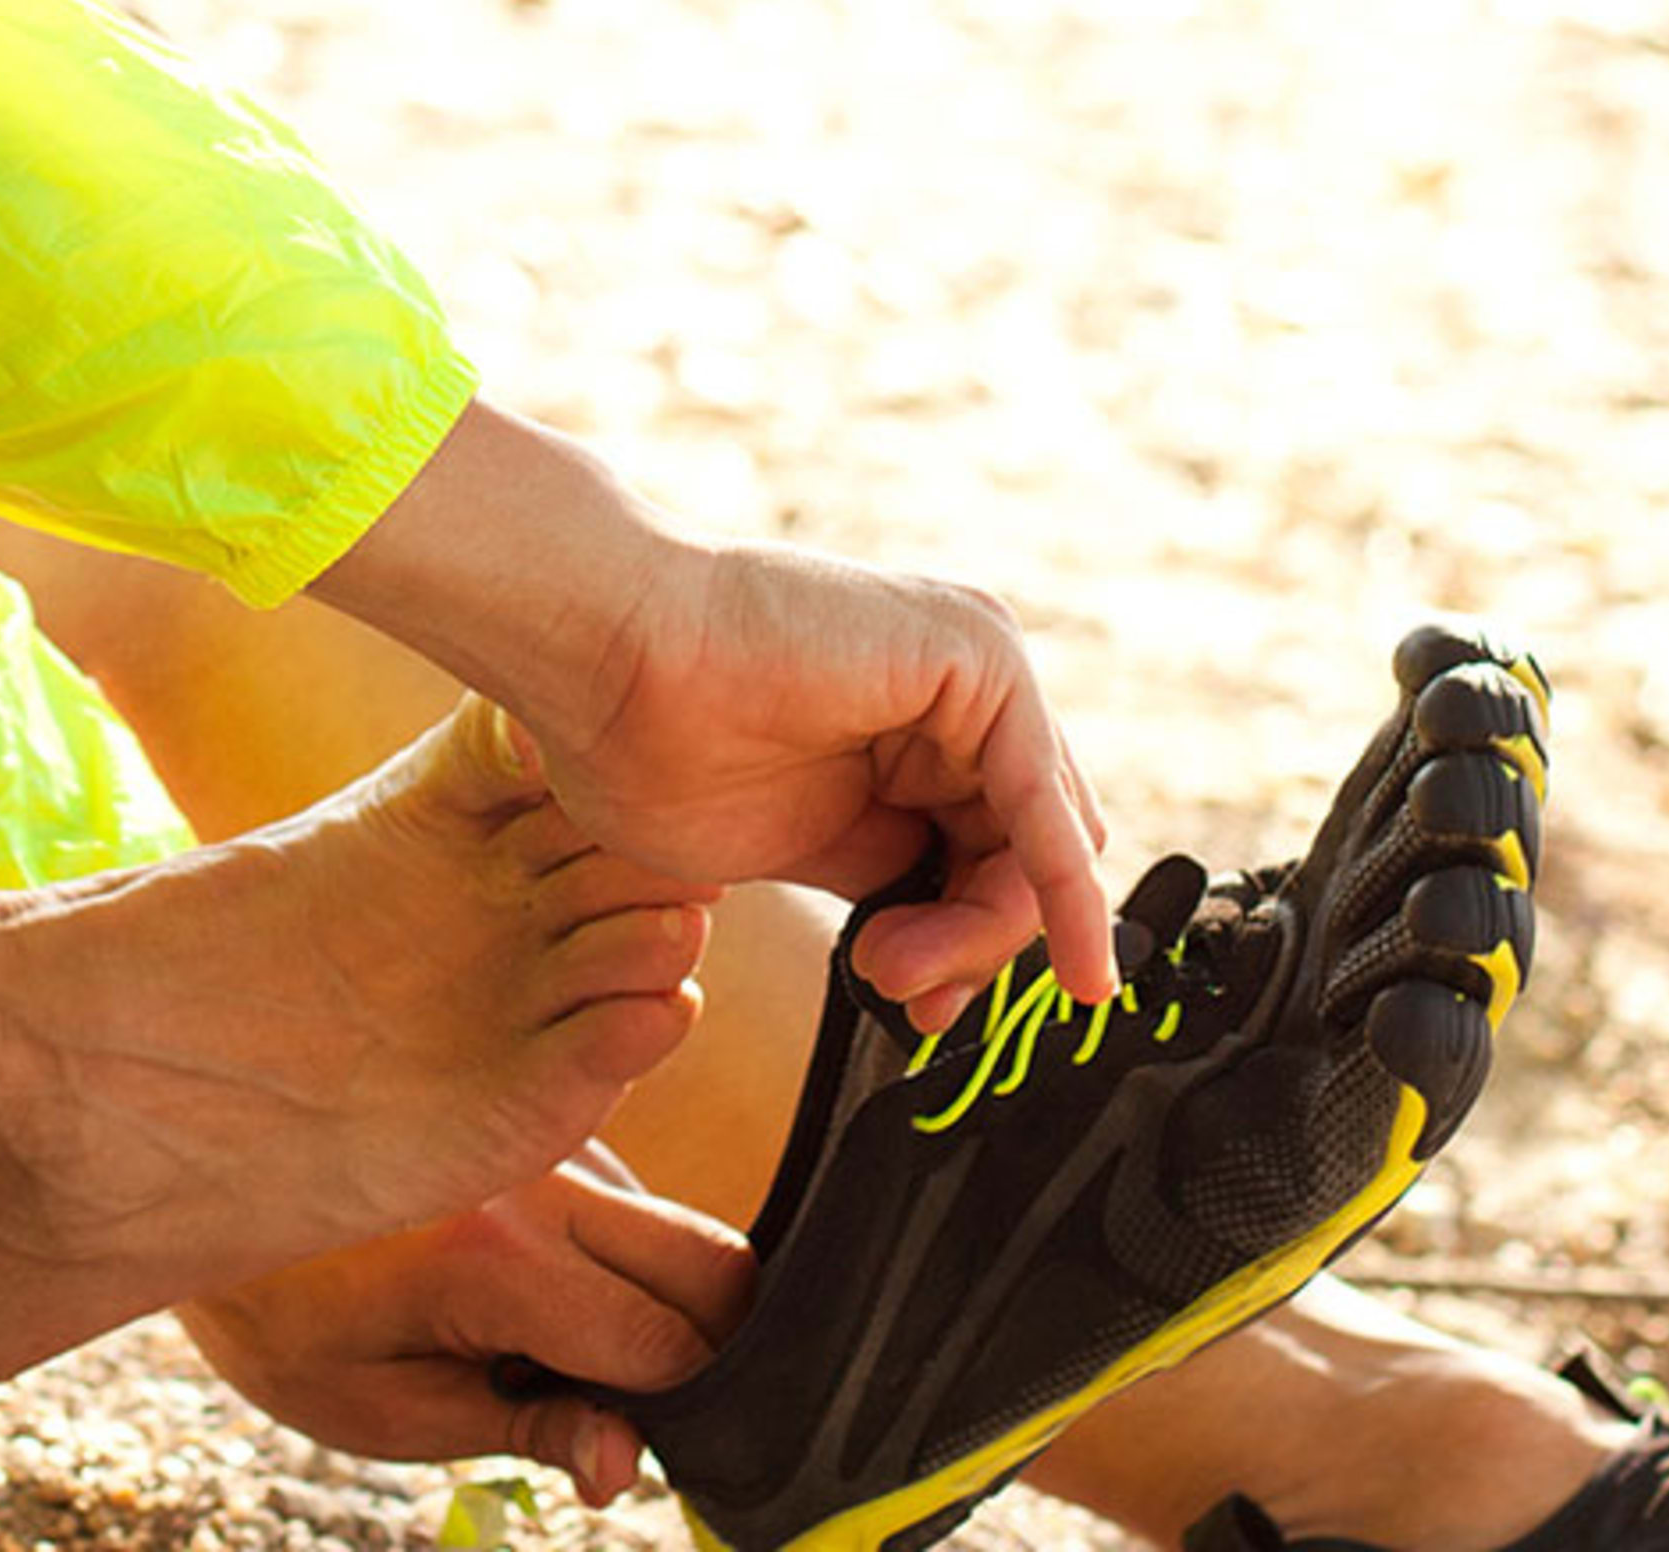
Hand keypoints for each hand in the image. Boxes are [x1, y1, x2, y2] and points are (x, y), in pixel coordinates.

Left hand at [179, 1149, 748, 1502]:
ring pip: (677, 1227)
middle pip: (715, 1266)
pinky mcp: (540, 1119)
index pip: (666, 1344)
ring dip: (658, 1303)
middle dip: (714, 1351)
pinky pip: (624, 1197)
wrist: (192, 1162)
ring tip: (549, 1351)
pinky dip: (616, 1260)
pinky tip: (531, 1295)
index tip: (630, 1457)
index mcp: (498, 1257)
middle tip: (626, 1407)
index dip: (678, 1423)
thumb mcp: (381, 1407)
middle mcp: (542, 1177)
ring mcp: (548, 1136)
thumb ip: (520, 1429)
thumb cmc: (275, 1310)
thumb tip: (626, 1466)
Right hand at [322, 407, 1112, 1017]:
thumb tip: (934, 928)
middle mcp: (947, 687)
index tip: (908, 1011)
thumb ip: (877, 868)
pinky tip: (1069, 965)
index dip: (960, 945)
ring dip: (987, 936)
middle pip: (1024, 855)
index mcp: (901, 721)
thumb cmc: (647, 742)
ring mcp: (968, 665)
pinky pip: (1049, 804)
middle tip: (902, 999)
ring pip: (1047, 842)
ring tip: (888, 967)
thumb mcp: (795, 837)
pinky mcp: (978, 656)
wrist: (600, 658)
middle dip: (974, 947)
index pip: (988, 854)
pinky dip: (1065, 895)